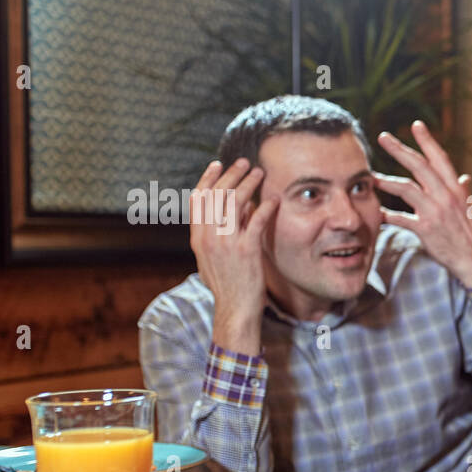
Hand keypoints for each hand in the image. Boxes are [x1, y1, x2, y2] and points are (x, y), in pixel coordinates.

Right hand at [188, 157, 278, 355]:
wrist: (234, 309)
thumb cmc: (227, 284)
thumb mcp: (212, 257)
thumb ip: (218, 233)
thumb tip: (235, 208)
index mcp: (197, 237)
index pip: (198, 199)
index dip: (207, 179)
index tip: (217, 164)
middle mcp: (208, 237)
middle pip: (217, 195)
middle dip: (231, 174)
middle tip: (245, 162)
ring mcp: (226, 243)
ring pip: (235, 203)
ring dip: (249, 183)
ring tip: (260, 173)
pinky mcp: (246, 250)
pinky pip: (257, 221)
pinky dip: (266, 207)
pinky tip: (274, 199)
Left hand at [374, 121, 471, 287]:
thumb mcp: (471, 208)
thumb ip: (464, 191)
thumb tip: (464, 176)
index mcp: (456, 188)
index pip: (440, 158)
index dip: (427, 140)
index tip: (416, 125)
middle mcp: (446, 196)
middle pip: (419, 166)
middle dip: (399, 149)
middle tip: (382, 137)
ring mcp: (436, 212)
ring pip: (406, 188)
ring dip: (387, 181)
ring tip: (372, 177)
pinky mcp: (426, 229)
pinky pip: (402, 218)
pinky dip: (388, 216)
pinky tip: (378, 213)